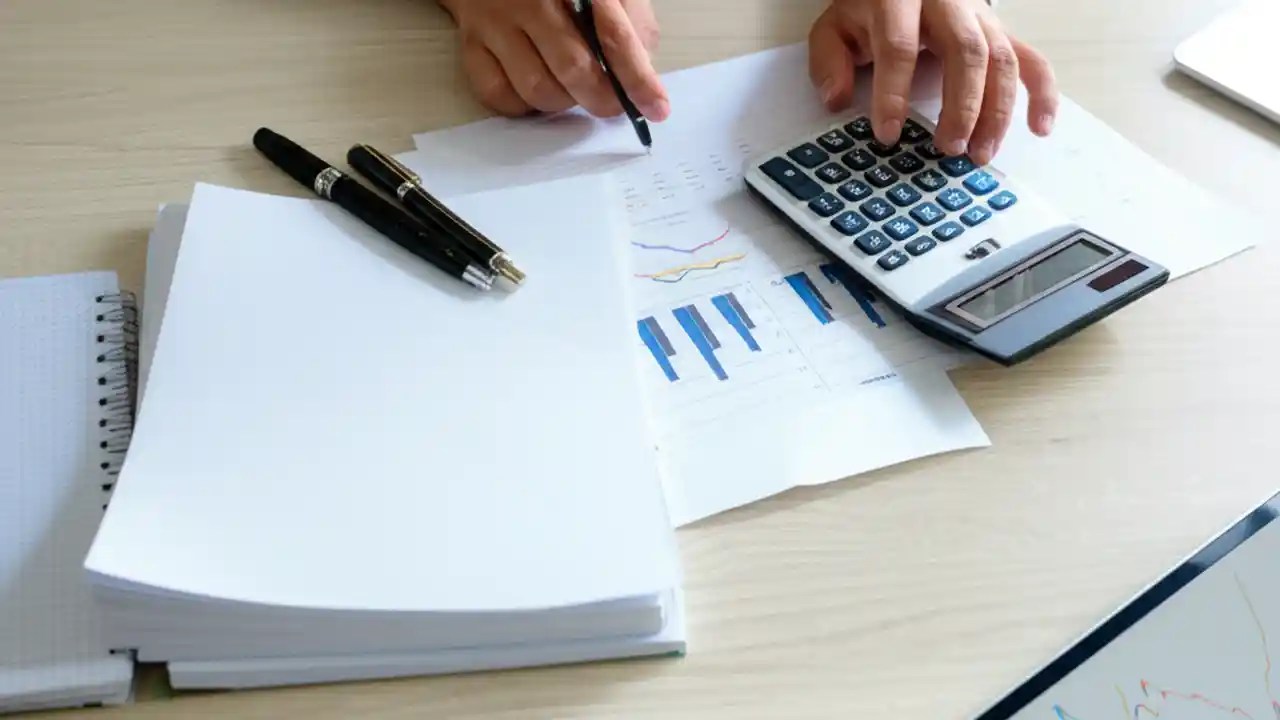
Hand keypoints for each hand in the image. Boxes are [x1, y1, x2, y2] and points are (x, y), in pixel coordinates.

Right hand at [438, 0, 668, 120]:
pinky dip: (523, 106)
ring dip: (563, 103)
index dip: (638, 79)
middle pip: (573, 69)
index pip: (614, 36)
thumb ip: (631, 24)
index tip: (656, 108)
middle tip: (612, 107)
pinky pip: (497, 94)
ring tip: (572, 90)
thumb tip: (642, 77)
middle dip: (601, 100)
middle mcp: (533, 0)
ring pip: (536, 88)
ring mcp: (497, 22)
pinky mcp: (472, 43)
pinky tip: (536, 90)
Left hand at [807, 0, 1057, 165]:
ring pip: (1001, 59)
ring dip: (996, 111)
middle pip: (965, 52)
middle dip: (961, 106)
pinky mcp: (1000, 31)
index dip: (894, 93)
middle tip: (949, 148)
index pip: (899, 46)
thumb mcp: (836, 27)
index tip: (888, 133)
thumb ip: (830, 61)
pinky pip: (1031, 58)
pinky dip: (1041, 93)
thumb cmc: (871, 8)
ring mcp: (980, 16)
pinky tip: (1039, 127)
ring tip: (980, 152)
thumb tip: (837, 99)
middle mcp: (948, 3)